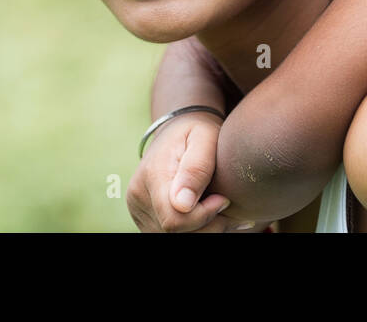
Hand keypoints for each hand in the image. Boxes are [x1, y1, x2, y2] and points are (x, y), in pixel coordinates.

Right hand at [127, 111, 258, 232]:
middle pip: (175, 232)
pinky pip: (169, 235)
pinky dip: (194, 229)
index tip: (224, 198)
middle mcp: (138, 195)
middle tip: (227, 204)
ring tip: (221, 208)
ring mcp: (138, 209)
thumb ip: (196, 168)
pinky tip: (210, 215)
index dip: (204, 216)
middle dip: (208, 224)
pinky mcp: (145, 218)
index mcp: (152, 175)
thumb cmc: (196, 131)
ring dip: (203, 229)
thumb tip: (183, 204)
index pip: (174, 218)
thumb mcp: (204, 137)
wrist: (177, 130)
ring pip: (173, 237)